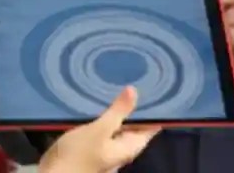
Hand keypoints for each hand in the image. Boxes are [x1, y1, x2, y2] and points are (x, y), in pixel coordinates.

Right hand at [38, 86, 160, 172]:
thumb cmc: (78, 155)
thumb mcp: (99, 130)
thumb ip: (118, 112)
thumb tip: (135, 91)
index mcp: (130, 147)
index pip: (151, 126)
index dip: (154, 108)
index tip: (155, 86)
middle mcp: (121, 149)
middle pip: (134, 125)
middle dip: (134, 105)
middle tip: (135, 77)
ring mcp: (106, 148)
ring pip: (117, 125)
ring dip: (117, 109)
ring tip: (118, 83)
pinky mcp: (92, 146)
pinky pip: (103, 128)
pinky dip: (104, 115)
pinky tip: (98, 101)